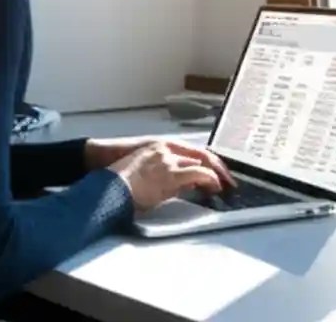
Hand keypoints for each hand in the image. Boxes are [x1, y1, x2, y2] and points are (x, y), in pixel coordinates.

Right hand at [108, 141, 228, 210]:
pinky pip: (198, 174)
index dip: (208, 160)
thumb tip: (182, 186)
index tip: (217, 170)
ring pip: (201, 163)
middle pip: (201, 154)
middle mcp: (166, 149)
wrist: (107, 183)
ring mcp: (168, 159)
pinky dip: (209, 180)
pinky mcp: (170, 173)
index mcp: (159, 146)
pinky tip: (214, 188)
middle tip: (228, 180)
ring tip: (222, 187)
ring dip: (214, 176)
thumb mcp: (144, 171)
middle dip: (217, 167)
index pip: (192, 150)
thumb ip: (164, 174)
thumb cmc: (119, 180)